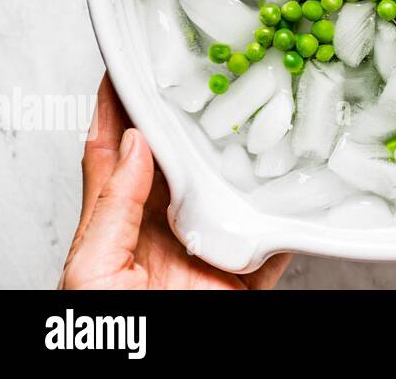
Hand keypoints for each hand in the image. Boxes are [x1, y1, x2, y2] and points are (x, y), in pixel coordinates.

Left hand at [60, 74, 290, 289]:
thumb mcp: (92, 268)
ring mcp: (209, 248)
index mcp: (120, 225)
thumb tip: (135, 144)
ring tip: (265, 119)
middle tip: (211, 78)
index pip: (117, 153)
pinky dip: (296, 212)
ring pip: (236, 189)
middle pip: (184, 161)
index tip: (127, 66)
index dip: (118, 108)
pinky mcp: (248, 270)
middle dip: (196, 120)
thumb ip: (111, 207)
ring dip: (252, 159)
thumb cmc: (111, 330)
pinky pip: (280, 235)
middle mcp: (166, 229)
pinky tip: (303, 183)